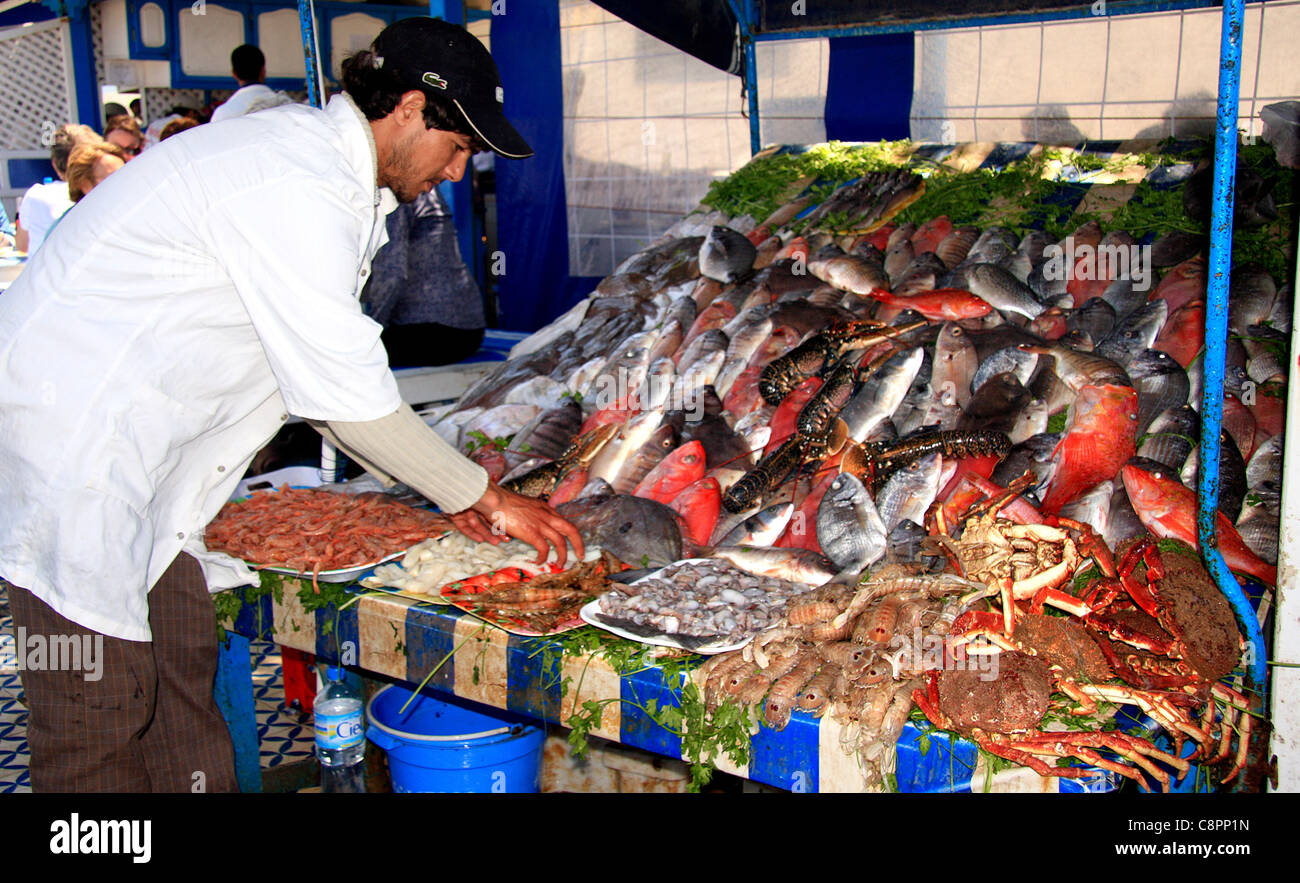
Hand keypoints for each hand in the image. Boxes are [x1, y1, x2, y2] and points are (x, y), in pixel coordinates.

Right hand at [461, 482, 585, 566]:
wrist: (494, 500)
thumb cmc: (502, 503)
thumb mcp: (522, 505)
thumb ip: (528, 514)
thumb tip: (525, 526)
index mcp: (544, 508)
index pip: (562, 521)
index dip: (568, 534)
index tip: (570, 542)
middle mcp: (546, 515)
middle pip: (571, 529)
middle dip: (579, 544)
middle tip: (581, 555)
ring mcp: (540, 524)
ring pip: (561, 541)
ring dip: (563, 555)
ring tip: (560, 564)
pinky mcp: (531, 532)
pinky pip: (544, 548)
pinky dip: (544, 557)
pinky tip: (540, 562)